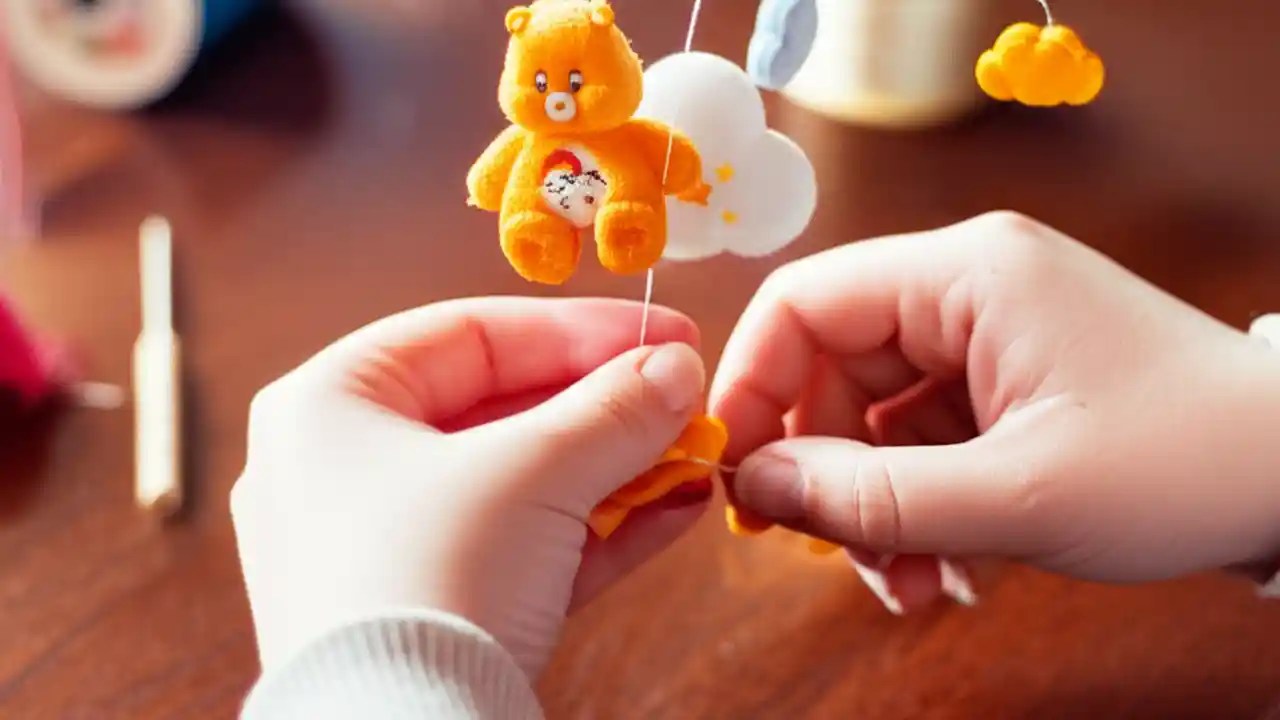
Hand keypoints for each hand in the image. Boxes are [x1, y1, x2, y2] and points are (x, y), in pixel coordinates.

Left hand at [232, 298, 708, 677]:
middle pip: (499, 409)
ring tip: (691, 452)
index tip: (663, 331)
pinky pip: (521, 547)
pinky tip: (673, 509)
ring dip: (613, 468)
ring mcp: (386, 548)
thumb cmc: (430, 586)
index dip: (578, 330)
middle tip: (682, 394)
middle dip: (605, 406)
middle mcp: (344, 471)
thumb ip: (611, 410)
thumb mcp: (534, 474)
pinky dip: (595, 529)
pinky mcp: (432, 612)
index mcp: (329, 406)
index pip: (469, 334)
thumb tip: (675, 367)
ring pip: (518, 483)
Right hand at [710, 211, 1279, 609]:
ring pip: (873, 415)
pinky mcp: (1006, 380)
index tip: (734, 473)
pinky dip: (915, 503)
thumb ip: (871, 498)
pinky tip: (938, 568)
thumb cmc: (1182, 463)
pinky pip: (921, 438)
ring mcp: (989, 335)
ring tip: (903, 582)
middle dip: (823, 469)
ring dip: (872, 504)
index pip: (805, 302)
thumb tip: (756, 489)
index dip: (752, 384)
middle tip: (830, 554)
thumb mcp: (1014, 497)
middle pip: (833, 367)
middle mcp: (969, 289)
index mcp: (967, 273)